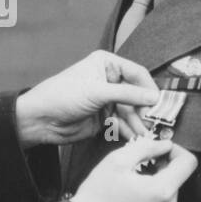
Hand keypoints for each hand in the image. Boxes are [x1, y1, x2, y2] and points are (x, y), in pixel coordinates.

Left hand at [15, 50, 159, 147]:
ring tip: (148, 133)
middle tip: (156, 122)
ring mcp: (108, 100)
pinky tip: (136, 137)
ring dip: (140, 122)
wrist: (41, 119)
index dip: (149, 88)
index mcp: (107, 64)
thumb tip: (154, 97)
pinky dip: (130, 130)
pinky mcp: (104, 118)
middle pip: (137, 94)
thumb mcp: (97, 91)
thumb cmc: (61, 95)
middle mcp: (109, 80)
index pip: (137, 73)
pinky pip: (123, 123)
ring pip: (132, 111)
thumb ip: (128, 94)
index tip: (159, 103)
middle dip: (146, 109)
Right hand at [69, 138, 196, 201]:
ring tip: (131, 185)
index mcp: (162, 191)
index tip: (161, 150)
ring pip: (168, 193)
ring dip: (155, 184)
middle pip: (177, 178)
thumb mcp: (118, 159)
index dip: (176, 150)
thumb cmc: (97, 195)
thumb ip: (146, 146)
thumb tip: (164, 144)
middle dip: (161, 168)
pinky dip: (150, 200)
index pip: (189, 163)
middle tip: (137, 166)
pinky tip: (130, 199)